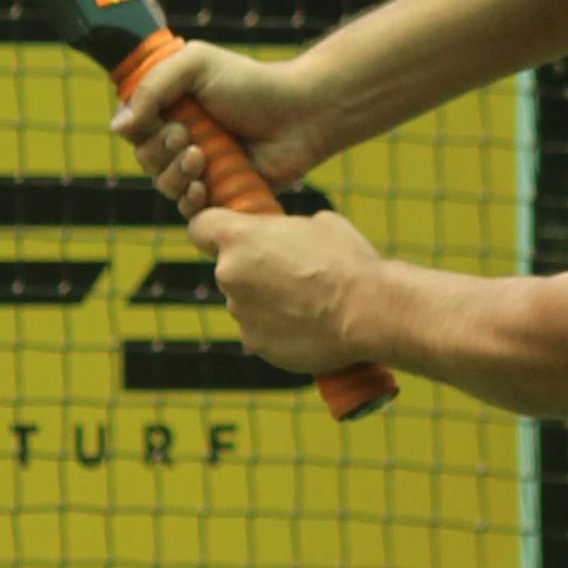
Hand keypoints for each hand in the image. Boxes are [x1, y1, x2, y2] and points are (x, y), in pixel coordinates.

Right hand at [112, 38, 339, 215]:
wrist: (299, 115)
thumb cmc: (251, 84)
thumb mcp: (196, 64)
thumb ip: (152, 86)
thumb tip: (118, 127)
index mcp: (171, 106)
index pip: (132, 126)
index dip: (139, 128)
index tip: (161, 120)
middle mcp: (181, 137)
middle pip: (144, 158)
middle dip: (160, 151)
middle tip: (188, 137)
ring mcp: (200, 167)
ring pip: (164, 184)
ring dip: (176, 174)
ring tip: (202, 158)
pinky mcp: (219, 194)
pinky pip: (188, 210)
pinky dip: (190, 201)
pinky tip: (204, 188)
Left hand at [192, 200, 378, 377]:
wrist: (367, 312)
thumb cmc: (346, 260)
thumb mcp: (318, 224)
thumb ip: (286, 229)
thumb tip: (286, 238)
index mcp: (239, 238)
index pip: (200, 227)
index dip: (212, 229)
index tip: (227, 235)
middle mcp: (229, 274)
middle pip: (229, 268)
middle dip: (253, 270)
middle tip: (293, 273)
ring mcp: (239, 313)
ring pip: (245, 302)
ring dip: (267, 301)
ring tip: (308, 303)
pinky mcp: (254, 343)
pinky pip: (259, 331)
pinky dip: (277, 329)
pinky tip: (308, 326)